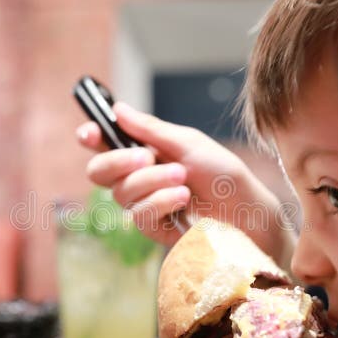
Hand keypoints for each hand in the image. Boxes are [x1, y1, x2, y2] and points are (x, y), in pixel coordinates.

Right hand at [77, 102, 293, 265]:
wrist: (246, 210)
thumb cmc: (221, 173)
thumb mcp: (188, 143)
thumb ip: (151, 129)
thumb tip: (117, 109)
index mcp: (144, 150)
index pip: (106, 143)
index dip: (91, 137)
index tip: (90, 132)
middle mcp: (138, 177)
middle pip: (99, 171)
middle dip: (118, 161)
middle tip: (146, 157)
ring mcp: (144, 203)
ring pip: (121, 193)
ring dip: (152, 181)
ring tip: (183, 178)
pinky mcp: (153, 229)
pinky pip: (139, 215)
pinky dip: (161, 202)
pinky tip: (183, 198)